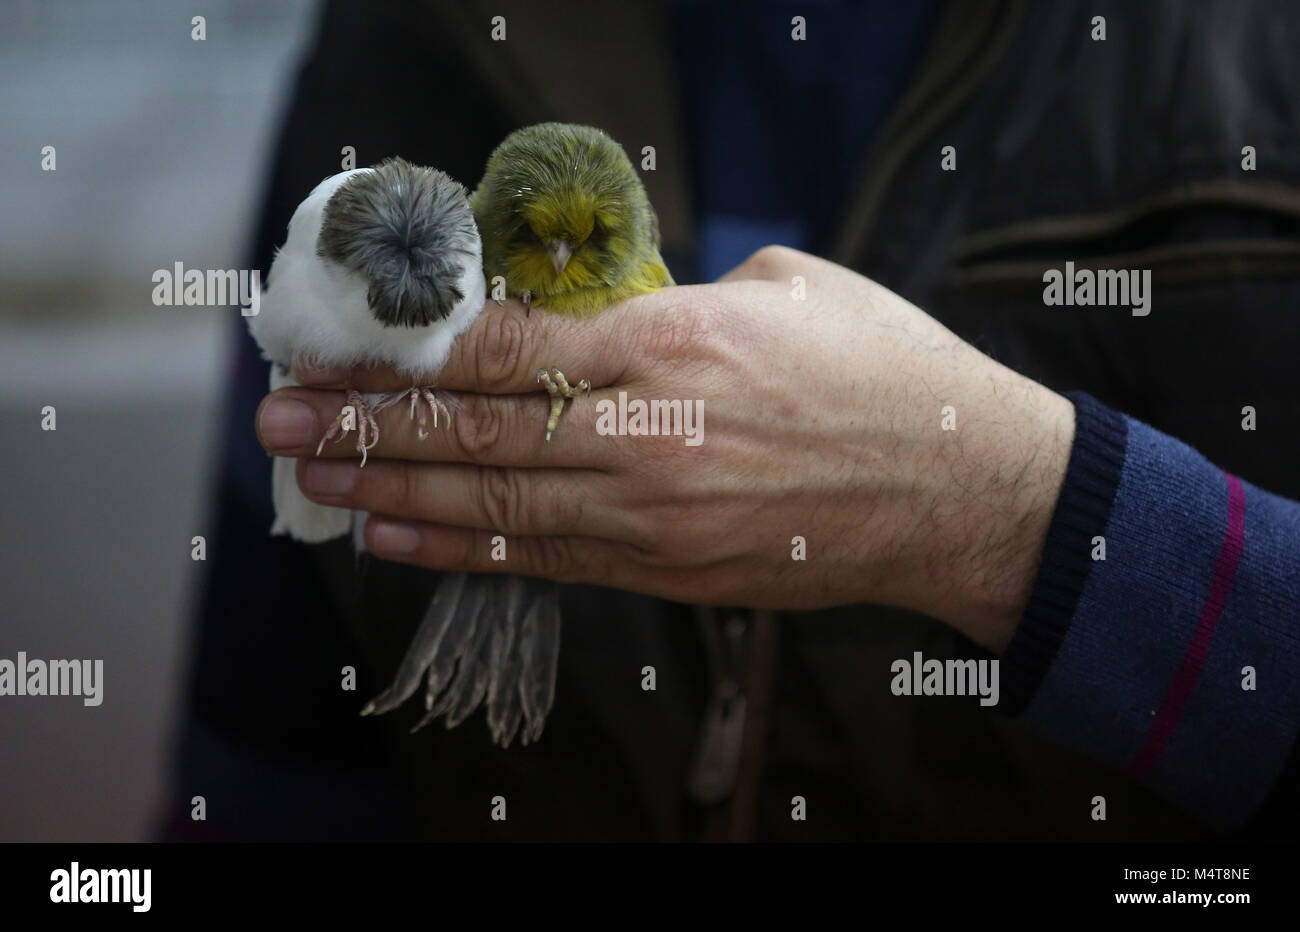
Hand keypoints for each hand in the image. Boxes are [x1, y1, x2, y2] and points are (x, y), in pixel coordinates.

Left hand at [255, 246, 1073, 650]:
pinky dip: (464, 547)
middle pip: (475, 430)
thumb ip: (674, 298)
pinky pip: (547, 559)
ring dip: (393, 490)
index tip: (345, 350)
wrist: (961, 489)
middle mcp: (648, 434)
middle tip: (280, 422)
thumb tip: (600, 306)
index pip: (505, 348)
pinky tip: (398, 535)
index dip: (411, 352)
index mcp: (672, 342)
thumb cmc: (881, 372)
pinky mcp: (670, 572)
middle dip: (366, 425)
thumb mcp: (783, 289)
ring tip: (314, 481)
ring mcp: (655, 515)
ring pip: (495, 502)